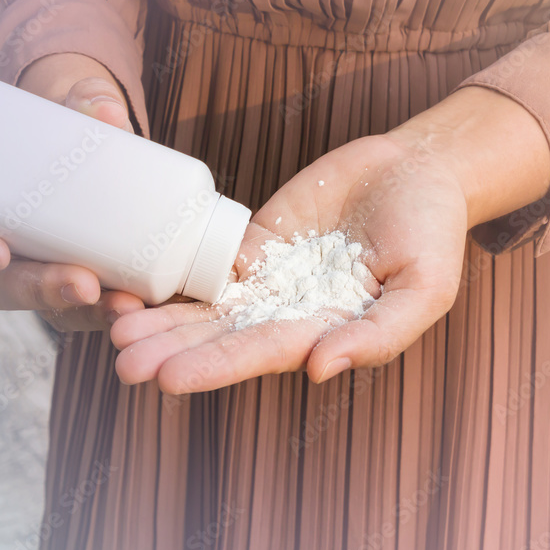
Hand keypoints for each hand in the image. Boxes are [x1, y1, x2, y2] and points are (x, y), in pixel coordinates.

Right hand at [0, 53, 147, 331]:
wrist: (93, 144)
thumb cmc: (57, 127)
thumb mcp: (65, 108)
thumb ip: (84, 99)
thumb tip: (106, 109)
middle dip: (38, 290)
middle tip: (79, 282)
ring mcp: (36, 272)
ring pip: (46, 307)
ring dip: (81, 308)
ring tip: (120, 301)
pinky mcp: (75, 282)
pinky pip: (85, 308)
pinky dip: (111, 309)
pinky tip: (137, 304)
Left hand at [111, 86, 549, 392]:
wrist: (417, 170)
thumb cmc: (433, 234)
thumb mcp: (425, 289)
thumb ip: (379, 334)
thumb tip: (320, 370)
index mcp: (324, 331)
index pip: (260, 354)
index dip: (214, 366)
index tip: (167, 379)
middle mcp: (287, 311)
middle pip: (219, 336)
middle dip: (171, 350)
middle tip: (122, 361)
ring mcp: (268, 275)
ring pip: (205, 302)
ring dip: (163, 316)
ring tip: (115, 322)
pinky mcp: (255, 240)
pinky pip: (207, 256)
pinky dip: (174, 269)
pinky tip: (136, 276)